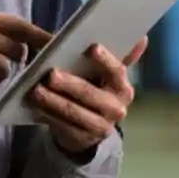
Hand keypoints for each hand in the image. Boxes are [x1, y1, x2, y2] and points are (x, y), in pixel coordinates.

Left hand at [27, 37, 147, 153]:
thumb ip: (121, 57)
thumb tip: (142, 38)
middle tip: (51, 74)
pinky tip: (36, 106)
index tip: (92, 47)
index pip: (117, 72)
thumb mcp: (108, 76)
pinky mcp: (83, 139)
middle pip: (92, 94)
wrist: (91, 129)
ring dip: (54, 101)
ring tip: (36, 90)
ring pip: (74, 112)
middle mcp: (117, 109)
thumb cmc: (97, 91)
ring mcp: (101, 127)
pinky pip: (63, 127)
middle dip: (70, 84)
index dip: (105, 60)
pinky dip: (48, 115)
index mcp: (124, 88)